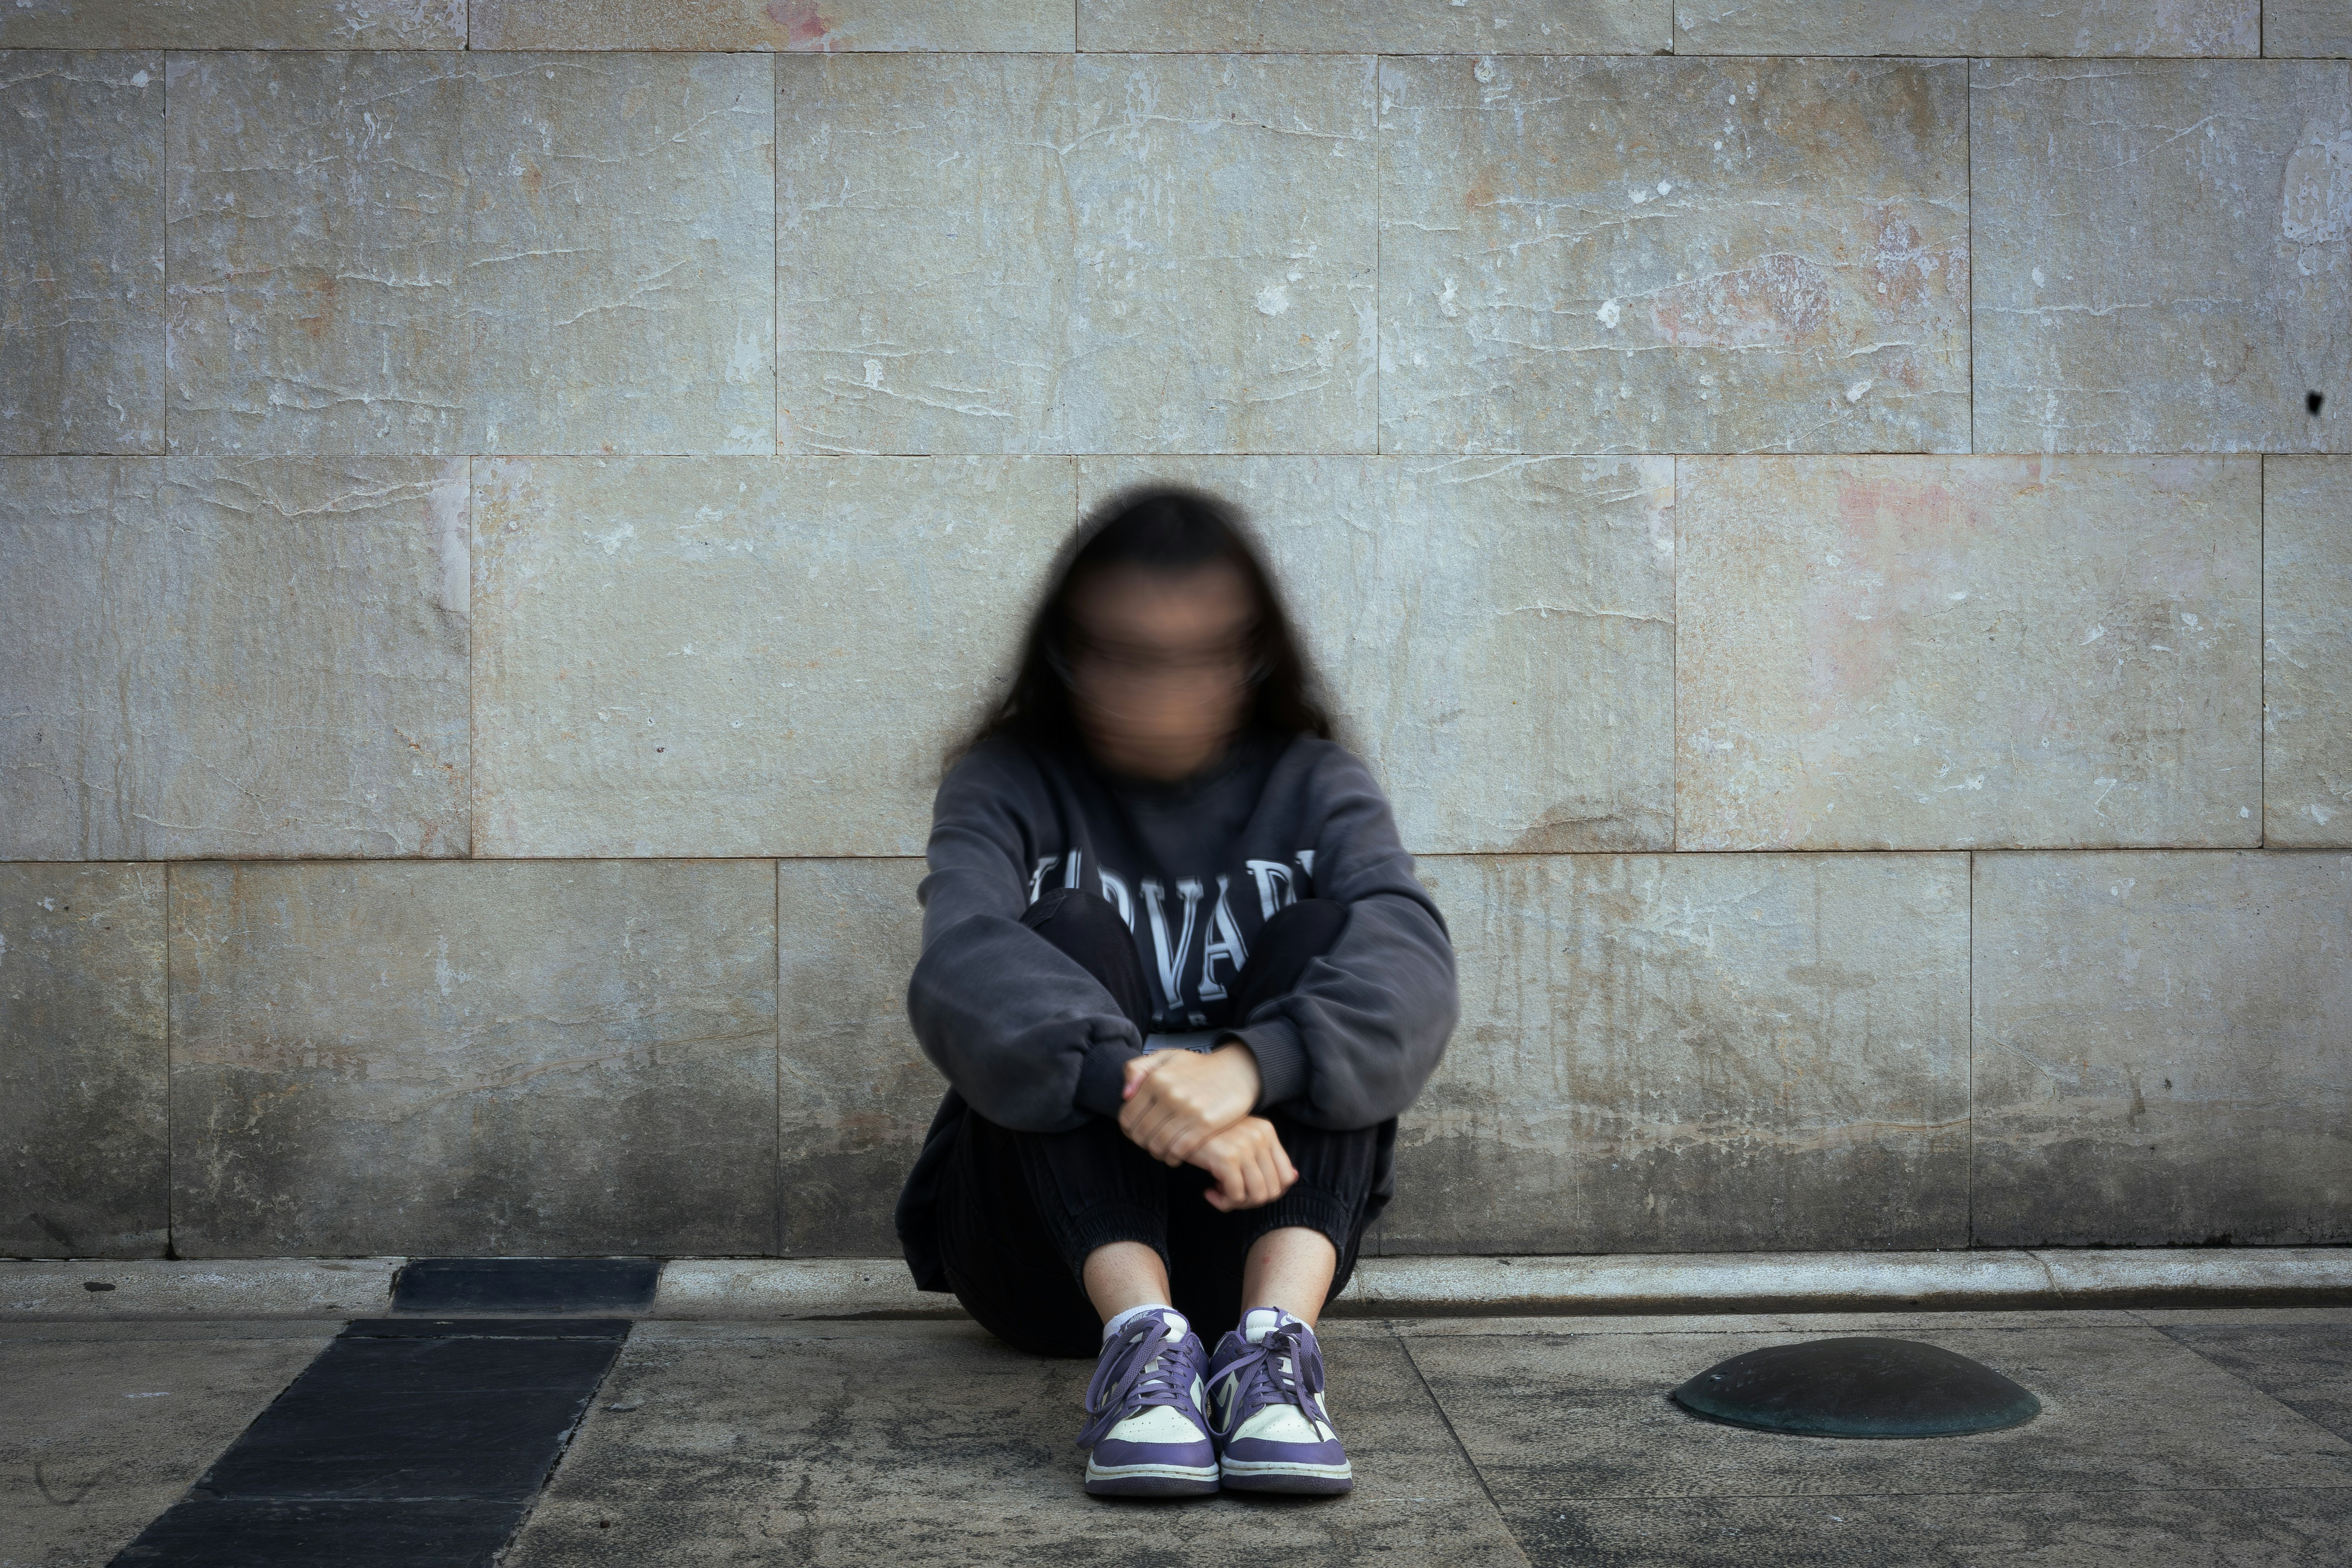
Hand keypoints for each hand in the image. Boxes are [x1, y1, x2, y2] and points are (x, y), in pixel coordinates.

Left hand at [1120, 1042, 1261, 1164]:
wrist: (1237, 1070)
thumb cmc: (1198, 1067)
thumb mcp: (1165, 1057)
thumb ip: (1137, 1069)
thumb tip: (1125, 1095)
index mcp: (1155, 1079)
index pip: (1128, 1116)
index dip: (1129, 1129)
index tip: (1137, 1132)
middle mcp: (1168, 1094)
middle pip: (1141, 1134)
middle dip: (1142, 1142)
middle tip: (1151, 1142)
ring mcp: (1187, 1110)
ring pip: (1157, 1145)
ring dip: (1157, 1152)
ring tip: (1162, 1150)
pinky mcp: (1205, 1124)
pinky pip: (1179, 1150)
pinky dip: (1173, 1157)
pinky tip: (1175, 1155)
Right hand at [1189, 1116, 1297, 1211]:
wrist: (1176, 1124)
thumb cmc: (1208, 1135)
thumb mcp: (1240, 1140)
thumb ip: (1266, 1157)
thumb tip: (1294, 1178)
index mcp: (1266, 1130)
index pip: (1287, 1176)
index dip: (1270, 1192)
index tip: (1248, 1190)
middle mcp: (1259, 1136)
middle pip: (1272, 1190)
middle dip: (1251, 1201)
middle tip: (1230, 1195)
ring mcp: (1244, 1146)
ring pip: (1256, 1196)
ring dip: (1237, 1203)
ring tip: (1220, 1192)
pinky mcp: (1226, 1158)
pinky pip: (1235, 1196)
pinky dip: (1223, 1202)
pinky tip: (1209, 1191)